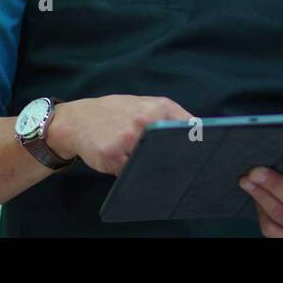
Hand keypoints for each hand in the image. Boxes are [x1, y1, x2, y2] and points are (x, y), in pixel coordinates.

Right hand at [46, 95, 191, 175]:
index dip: (200, 145)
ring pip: (153, 165)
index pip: (190, 128)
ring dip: (155, 171)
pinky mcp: (112, 155)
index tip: (205, 157)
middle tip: (184, 172)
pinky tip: (130, 172)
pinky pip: (131, 174)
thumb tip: (197, 138)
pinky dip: (134, 177)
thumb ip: (170, 118)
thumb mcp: (145, 105)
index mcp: (159, 107)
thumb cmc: (117, 113)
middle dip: (179, 161)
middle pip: (174, 150)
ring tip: (154, 172)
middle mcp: (145, 120)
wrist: (78, 119)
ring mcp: (128, 138)